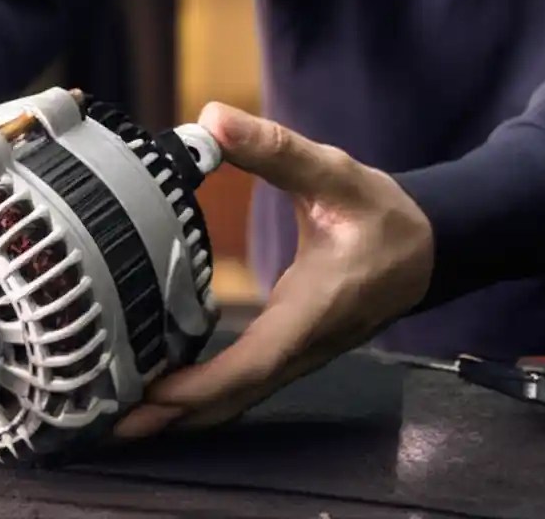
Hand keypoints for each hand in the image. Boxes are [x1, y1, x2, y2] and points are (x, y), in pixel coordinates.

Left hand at [113, 102, 433, 438]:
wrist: (429, 248)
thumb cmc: (382, 215)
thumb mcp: (332, 173)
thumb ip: (274, 148)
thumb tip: (212, 118)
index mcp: (310, 312)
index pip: (251, 364)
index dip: (201, 387)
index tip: (154, 398)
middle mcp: (302, 346)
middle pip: (235, 399)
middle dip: (176, 417)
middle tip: (115, 426)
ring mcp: (298, 355)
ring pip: (240, 399)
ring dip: (186, 413)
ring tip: (127, 418)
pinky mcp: (292, 350)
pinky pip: (245, 384)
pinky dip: (206, 396)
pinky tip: (169, 392)